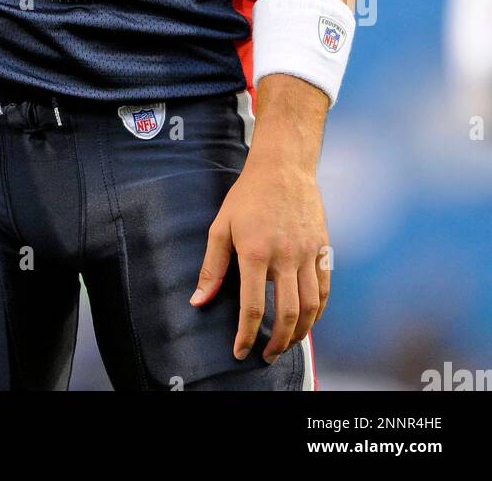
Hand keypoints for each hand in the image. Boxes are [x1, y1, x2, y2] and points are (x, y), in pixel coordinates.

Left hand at [189, 151, 329, 363]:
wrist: (283, 167)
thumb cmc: (247, 196)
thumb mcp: (221, 226)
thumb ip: (211, 267)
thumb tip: (198, 300)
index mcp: (256, 252)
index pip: (254, 306)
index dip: (247, 335)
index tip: (241, 351)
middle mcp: (285, 256)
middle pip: (288, 313)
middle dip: (278, 342)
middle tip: (267, 355)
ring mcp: (308, 253)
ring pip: (311, 306)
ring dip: (300, 333)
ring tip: (287, 344)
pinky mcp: (323, 249)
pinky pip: (325, 289)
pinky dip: (318, 312)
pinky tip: (307, 321)